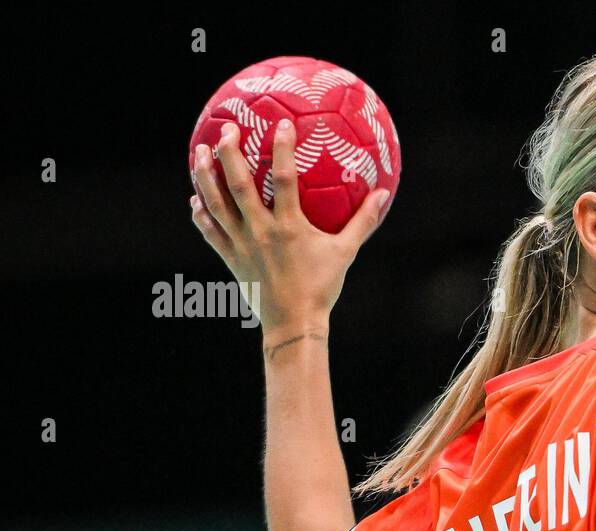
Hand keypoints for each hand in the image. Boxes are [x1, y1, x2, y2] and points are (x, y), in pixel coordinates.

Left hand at [189, 119, 390, 339]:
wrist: (293, 323)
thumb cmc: (322, 287)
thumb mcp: (345, 252)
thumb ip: (362, 221)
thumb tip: (383, 195)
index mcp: (289, 227)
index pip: (283, 179)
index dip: (282, 149)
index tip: (282, 124)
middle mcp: (261, 231)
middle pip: (239, 185)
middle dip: (230, 153)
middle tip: (226, 128)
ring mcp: (241, 244)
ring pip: (217, 204)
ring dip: (205, 176)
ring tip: (199, 153)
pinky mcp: (231, 258)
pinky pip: (211, 232)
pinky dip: (201, 215)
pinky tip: (195, 200)